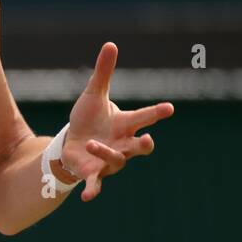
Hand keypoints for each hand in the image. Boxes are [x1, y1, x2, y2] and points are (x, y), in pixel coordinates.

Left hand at [62, 42, 174, 200]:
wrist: (72, 142)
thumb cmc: (88, 118)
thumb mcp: (93, 94)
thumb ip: (103, 72)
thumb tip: (110, 44)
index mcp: (126, 124)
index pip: (145, 117)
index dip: (157, 113)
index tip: (169, 108)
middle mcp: (122, 144)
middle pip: (140, 147)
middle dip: (144, 144)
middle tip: (147, 139)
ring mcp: (110, 160)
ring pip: (116, 160)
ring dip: (105, 153)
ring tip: (91, 143)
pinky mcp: (94, 173)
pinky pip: (97, 185)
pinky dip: (93, 190)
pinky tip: (88, 198)